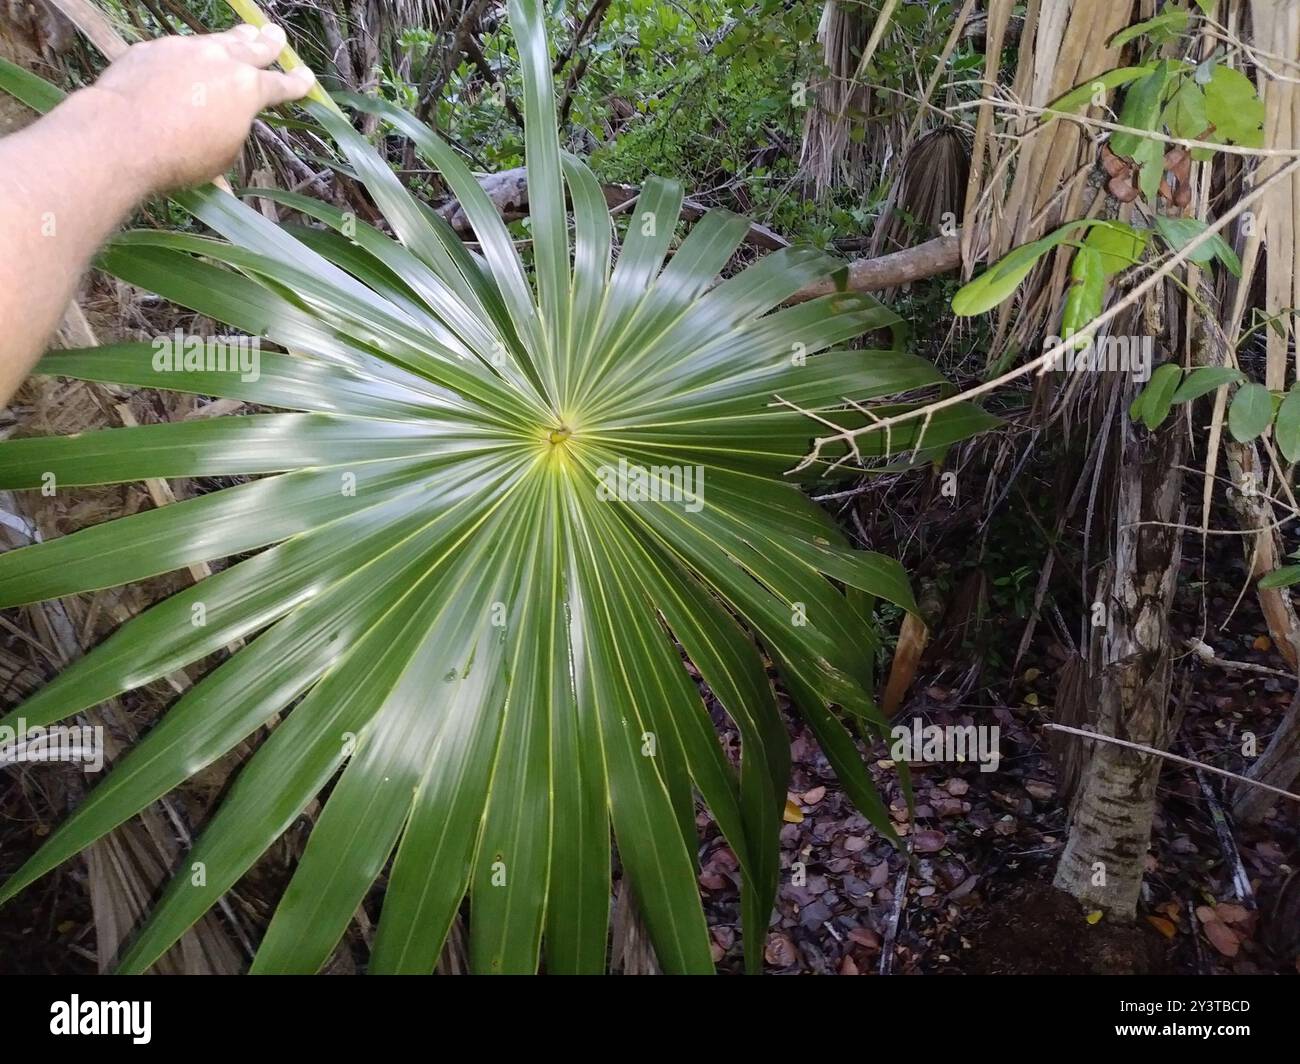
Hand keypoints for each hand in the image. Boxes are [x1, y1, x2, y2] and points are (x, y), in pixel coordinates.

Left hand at [86, 24, 313, 194]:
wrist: (120, 136)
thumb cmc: (180, 156)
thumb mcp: (222, 155)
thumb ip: (233, 130)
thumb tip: (227, 127)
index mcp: (247, 89)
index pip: (280, 84)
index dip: (296, 83)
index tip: (305, 78)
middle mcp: (220, 60)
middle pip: (252, 47)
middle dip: (268, 43)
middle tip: (276, 35)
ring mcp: (183, 49)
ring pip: (215, 39)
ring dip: (232, 38)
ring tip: (243, 33)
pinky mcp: (151, 48)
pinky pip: (176, 49)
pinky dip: (186, 55)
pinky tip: (184, 60)